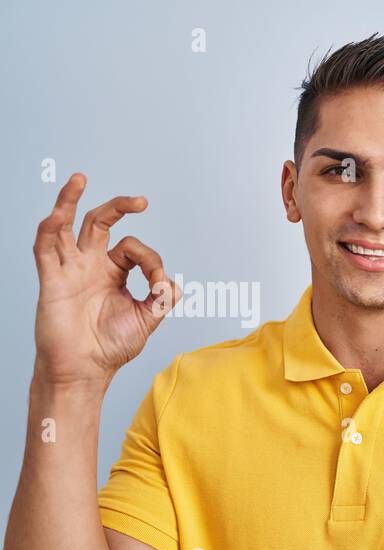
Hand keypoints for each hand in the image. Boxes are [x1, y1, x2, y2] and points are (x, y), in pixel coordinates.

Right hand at [32, 173, 179, 387]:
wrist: (85, 370)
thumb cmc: (111, 346)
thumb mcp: (146, 319)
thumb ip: (161, 298)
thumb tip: (171, 281)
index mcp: (113, 272)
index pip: (132, 249)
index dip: (151, 260)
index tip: (158, 282)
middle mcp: (90, 265)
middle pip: (99, 223)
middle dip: (118, 207)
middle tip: (141, 201)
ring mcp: (69, 269)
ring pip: (65, 226)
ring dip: (69, 200)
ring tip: (79, 178)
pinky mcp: (52, 280)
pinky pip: (45, 249)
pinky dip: (49, 230)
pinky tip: (56, 216)